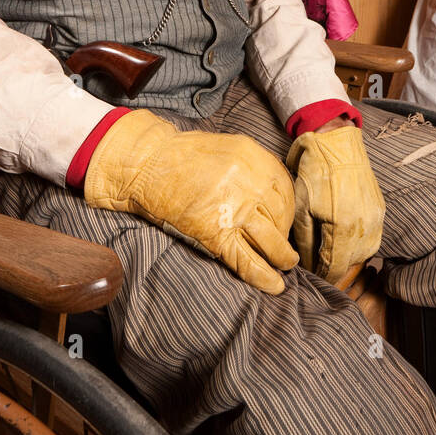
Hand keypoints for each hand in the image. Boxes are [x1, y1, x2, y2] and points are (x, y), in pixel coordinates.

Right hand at [84, 109, 297, 293]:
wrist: (147, 164)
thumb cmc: (183, 156)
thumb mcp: (228, 149)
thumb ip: (254, 168)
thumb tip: (274, 197)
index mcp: (254, 158)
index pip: (286, 191)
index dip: (288, 211)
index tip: (284, 220)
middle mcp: (250, 182)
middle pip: (281, 217)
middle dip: (285, 234)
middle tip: (284, 242)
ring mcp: (234, 209)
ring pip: (271, 242)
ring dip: (282, 257)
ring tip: (285, 264)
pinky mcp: (215, 233)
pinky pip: (247, 261)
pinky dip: (263, 277)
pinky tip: (274, 285)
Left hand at [286, 125, 385, 282]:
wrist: (337, 145)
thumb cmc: (315, 174)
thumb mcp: (302, 210)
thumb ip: (305, 243)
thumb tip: (304, 265)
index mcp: (344, 230)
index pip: (335, 269)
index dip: (322, 277)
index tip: (310, 278)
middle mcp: (366, 229)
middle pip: (351, 265)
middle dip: (333, 269)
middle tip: (316, 266)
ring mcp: (377, 220)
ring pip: (363, 254)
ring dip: (347, 258)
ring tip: (328, 252)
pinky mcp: (380, 212)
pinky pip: (370, 238)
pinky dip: (356, 243)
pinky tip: (342, 236)